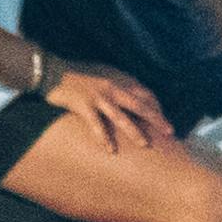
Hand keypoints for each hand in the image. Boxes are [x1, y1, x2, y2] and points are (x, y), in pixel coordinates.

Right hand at [41, 64, 171, 148]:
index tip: (165, 122)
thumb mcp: (103, 74)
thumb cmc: (78, 75)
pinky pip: (96, 124)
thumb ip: (118, 83)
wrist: (52, 71)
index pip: (145, 94)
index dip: (157, 109)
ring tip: (145, 145)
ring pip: (121, 116)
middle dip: (156, 120)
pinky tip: (110, 149)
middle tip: (170, 133)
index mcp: (118, 80)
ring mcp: (98, 96)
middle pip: (140, 105)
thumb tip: (134, 94)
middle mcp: (112, 87)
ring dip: (134, 131)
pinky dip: (103, 137)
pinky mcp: (83, 104)